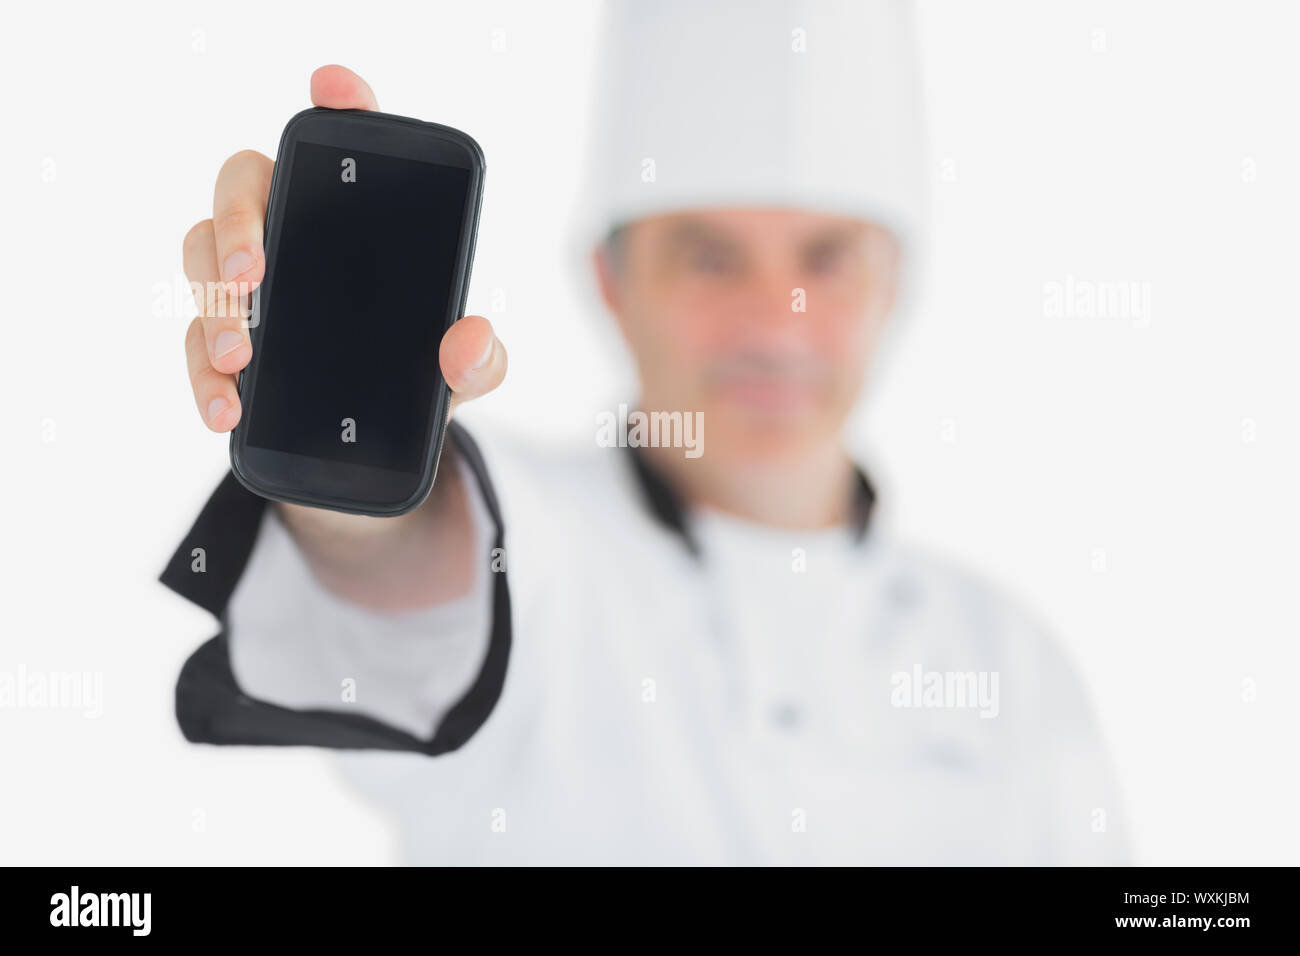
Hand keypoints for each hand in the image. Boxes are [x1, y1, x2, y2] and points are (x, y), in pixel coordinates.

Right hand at [180, 64, 505, 436]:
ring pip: (203, 259)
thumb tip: (470, 339)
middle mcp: (292, 227)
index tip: (335, 87)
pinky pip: (195, 340)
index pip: (345, 140)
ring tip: (239, 358)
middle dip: (239, 223)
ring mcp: (250, 280)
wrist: (383, 439)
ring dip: (214, 307)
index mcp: (356, 216)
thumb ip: (478, 359)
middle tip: (253, 275)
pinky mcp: (224, 336)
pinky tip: (223, 405)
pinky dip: (203, 375)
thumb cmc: (423, 373)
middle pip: (244, 187)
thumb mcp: (464, 372)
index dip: (342, 103)